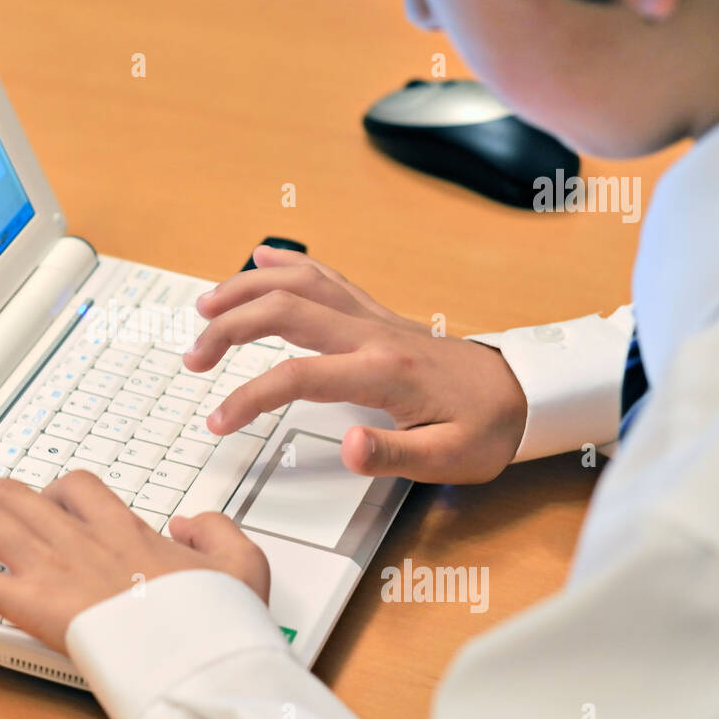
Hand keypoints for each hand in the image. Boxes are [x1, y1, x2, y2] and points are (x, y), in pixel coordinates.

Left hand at [0, 473, 269, 653]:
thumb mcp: (242, 563)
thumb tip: (190, 522)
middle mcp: (82, 539)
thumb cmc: (220, 619)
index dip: (52, 488)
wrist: (202, 649)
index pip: (79, 488)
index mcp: (126, 530)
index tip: (41, 495)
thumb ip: (215, 532)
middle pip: (17, 495)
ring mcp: (53, 567)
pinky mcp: (33, 602)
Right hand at [184, 245, 526, 483]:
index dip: (248, 397)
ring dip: (246, 288)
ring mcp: (373, 317)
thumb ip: (395, 454)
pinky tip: (262, 259)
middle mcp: (372, 333)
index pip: (296, 376)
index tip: (219, 419)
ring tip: (205, 306)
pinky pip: (326, 276)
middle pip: (284, 310)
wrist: (525, 392)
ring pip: (299, 283)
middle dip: (229, 327)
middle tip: (194, 356)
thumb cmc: (488, 428)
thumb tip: (347, 447)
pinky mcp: (376, 314)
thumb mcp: (451, 460)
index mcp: (383, 372)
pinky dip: (288, 264)